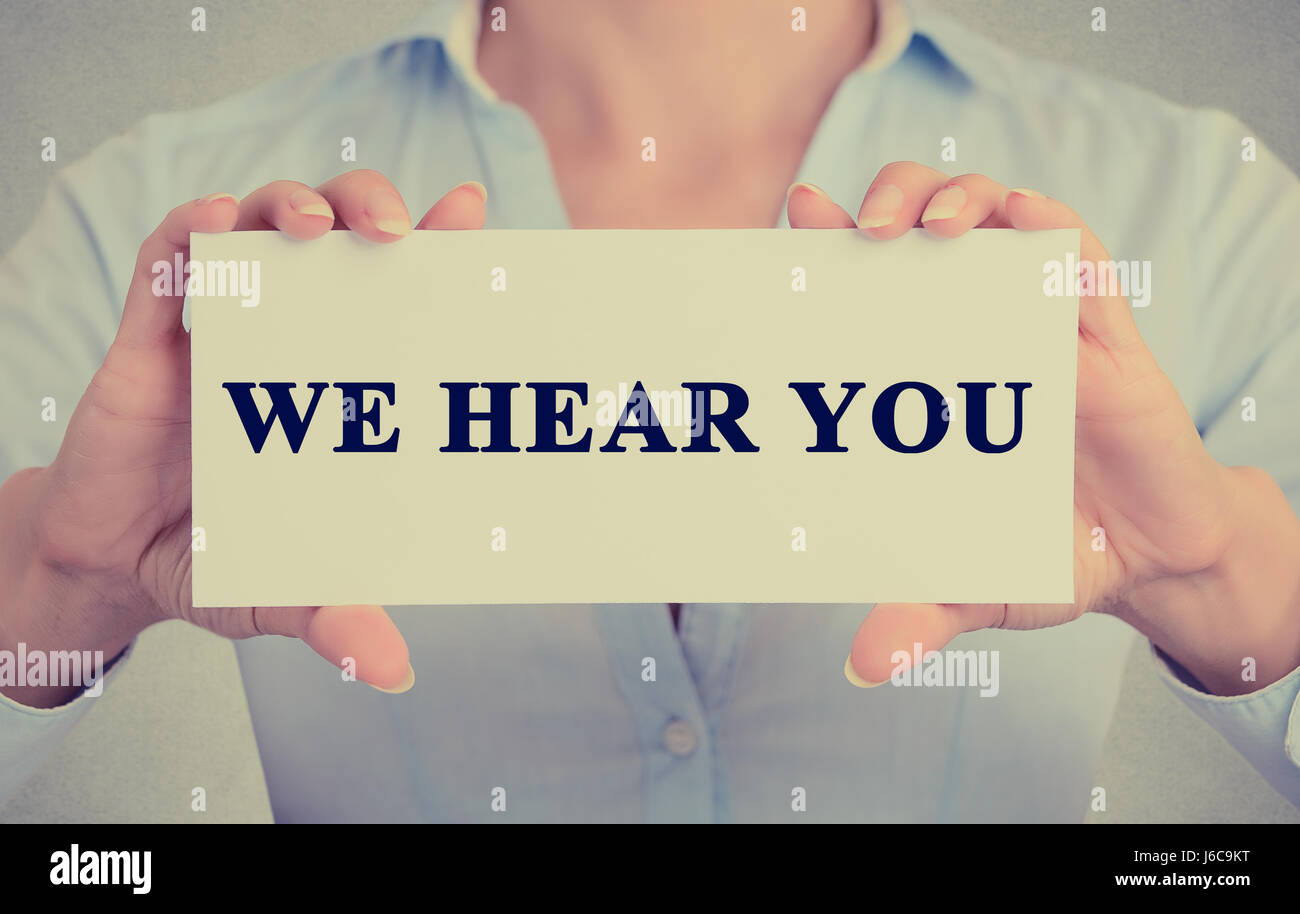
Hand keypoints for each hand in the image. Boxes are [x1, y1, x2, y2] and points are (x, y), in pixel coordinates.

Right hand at [0, 170, 486, 706]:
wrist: (114, 565)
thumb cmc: (218, 561)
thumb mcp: (283, 591)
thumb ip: (335, 618)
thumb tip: (394, 673)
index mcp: (337, 379)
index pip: (396, 292)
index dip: (438, 246)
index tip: (472, 216)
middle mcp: (288, 338)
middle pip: (335, 232)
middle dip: (366, 205)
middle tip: (395, 232)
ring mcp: (221, 330)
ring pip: (258, 224)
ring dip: (291, 204)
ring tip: (317, 226)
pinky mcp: (148, 339)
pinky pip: (167, 262)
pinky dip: (192, 235)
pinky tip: (216, 228)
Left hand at [788, 163, 1299, 695]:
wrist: (1149, 559)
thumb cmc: (1046, 554)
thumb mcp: (975, 587)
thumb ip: (922, 614)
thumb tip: (865, 667)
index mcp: (936, 373)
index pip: (874, 282)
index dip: (832, 241)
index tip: (796, 217)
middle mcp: (982, 331)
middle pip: (928, 221)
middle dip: (893, 199)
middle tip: (865, 230)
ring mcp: (1044, 324)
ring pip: (1003, 216)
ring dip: (966, 198)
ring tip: (938, 228)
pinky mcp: (1110, 333)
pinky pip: (1082, 258)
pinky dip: (1053, 234)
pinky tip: (1031, 235)